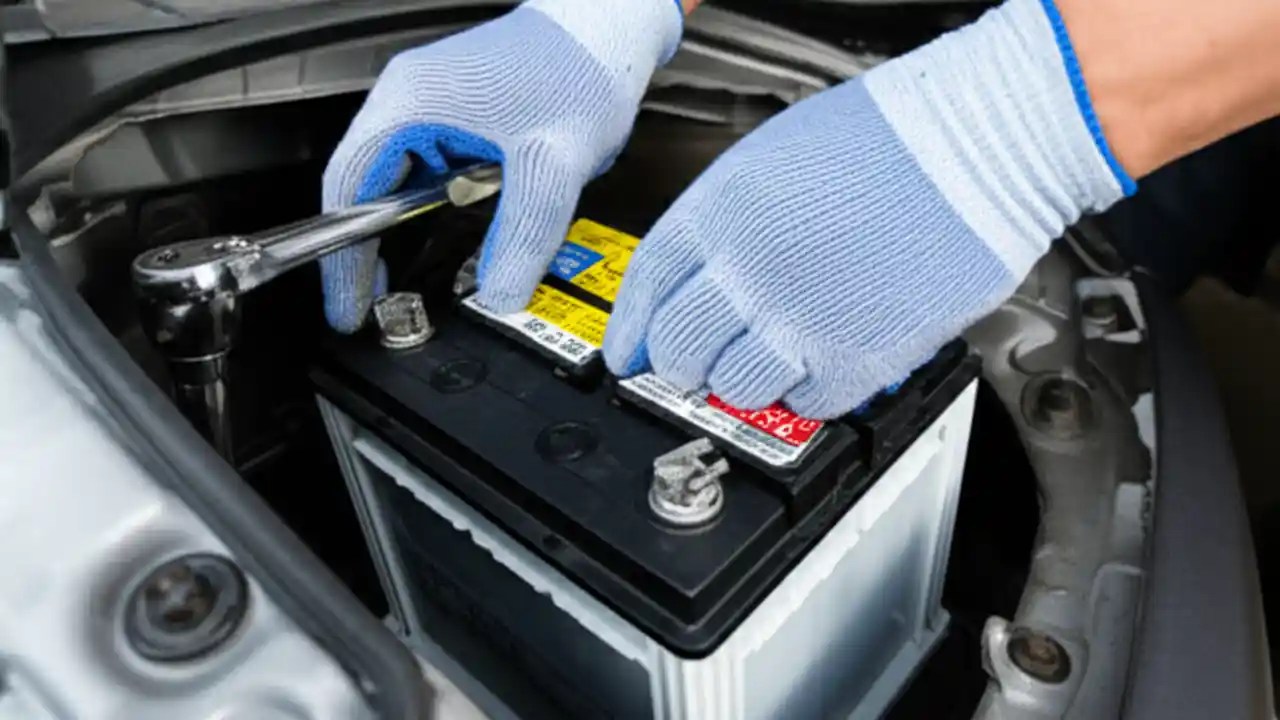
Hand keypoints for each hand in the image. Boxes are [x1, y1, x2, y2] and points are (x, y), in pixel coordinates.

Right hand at [320, 0, 682, 331]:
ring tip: (406, 281)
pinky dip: (436, 209)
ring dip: (405, 230)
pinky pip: (431, 172)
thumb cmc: (582, 64)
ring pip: (400, 183)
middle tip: (374, 305)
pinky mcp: (458, 114)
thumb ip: (524, 236)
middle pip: (364, 187)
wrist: (613, 27)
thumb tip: (500, 294)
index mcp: (412, 102)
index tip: (348, 305)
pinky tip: (454, 235)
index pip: (349, 188)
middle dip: (367, 250)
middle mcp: (411, 99)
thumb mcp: (554, 164)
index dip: (342, 256)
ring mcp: (432, 105)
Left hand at [604, 0, 1133, 418]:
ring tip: (766, 362)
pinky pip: (806, 404)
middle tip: (694, 367)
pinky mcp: (857, 358)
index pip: (647, 289)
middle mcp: (750, 269)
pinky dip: (805, 394)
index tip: (630, 353)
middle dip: (680, 365)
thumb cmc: (891, 136)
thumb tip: (698, 277)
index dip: (633, 330)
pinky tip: (819, 363)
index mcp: (721, 210)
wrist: (981, 144)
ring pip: (734, 390)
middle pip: (680, 349)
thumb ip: (726, 221)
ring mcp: (801, 319)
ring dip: (741, 385)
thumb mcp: (772, 157)